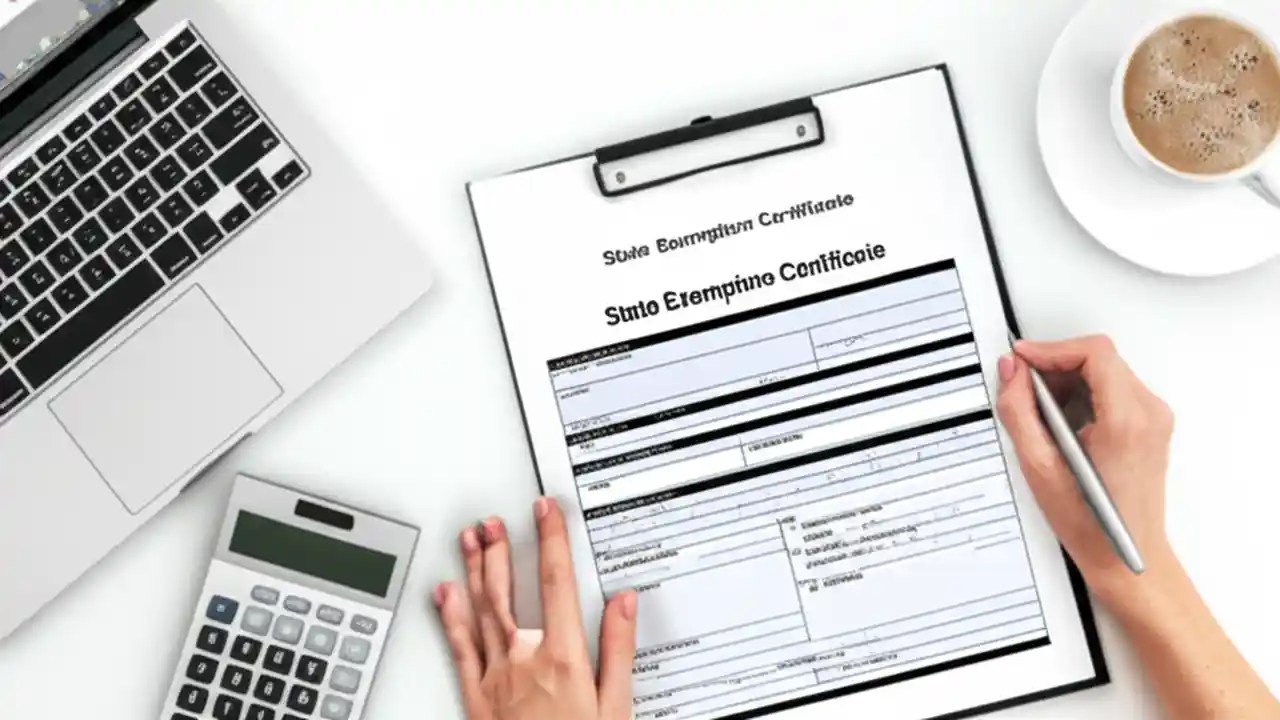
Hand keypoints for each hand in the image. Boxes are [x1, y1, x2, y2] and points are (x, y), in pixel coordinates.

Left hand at [433, 497, 638, 719]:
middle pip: (508, 592)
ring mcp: (495, 678)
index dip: (550, 541)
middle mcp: (523, 661)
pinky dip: (450, 617)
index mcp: (562, 658)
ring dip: (472, 572)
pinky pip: (460, 649)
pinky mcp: (475, 698)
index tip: (545, 513)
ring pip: (479, 612)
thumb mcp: (615, 707)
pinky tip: (445, 595)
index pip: (555, 583)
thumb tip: (624, 604)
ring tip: (469, 541)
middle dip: (499, 551)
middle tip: (493, 522)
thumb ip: (618, 650)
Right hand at [995, 335, 1174, 602]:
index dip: (1051, 349)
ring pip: (1105, 371)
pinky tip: (1061, 422)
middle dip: (1056, 365)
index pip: (1093, 353)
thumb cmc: (1090, 524)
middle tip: (1023, 387)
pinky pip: (1113, 389)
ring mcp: (1154, 419)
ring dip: (1068, 380)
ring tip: (1040, 412)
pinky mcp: (1150, 426)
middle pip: (1099, 358)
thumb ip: (1019, 410)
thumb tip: (1012, 372)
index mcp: (1127, 420)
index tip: (1021, 359)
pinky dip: (1083, 394)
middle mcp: (1149, 413)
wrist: (1124, 558)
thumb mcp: (1039, 466)